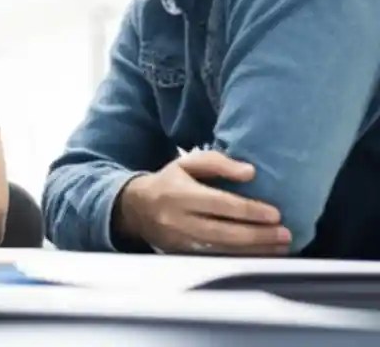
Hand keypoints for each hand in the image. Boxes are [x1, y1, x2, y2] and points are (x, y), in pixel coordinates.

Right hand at [115, 150, 291, 255]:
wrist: (136, 208)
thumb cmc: (169, 182)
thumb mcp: (187, 163)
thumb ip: (218, 163)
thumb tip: (250, 173)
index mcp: (179, 194)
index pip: (219, 204)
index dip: (249, 210)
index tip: (275, 213)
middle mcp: (178, 219)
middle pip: (224, 231)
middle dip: (258, 235)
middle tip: (285, 234)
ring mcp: (180, 241)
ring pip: (222, 249)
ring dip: (255, 250)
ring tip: (280, 246)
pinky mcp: (183, 255)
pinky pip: (216, 258)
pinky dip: (241, 257)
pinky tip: (261, 254)